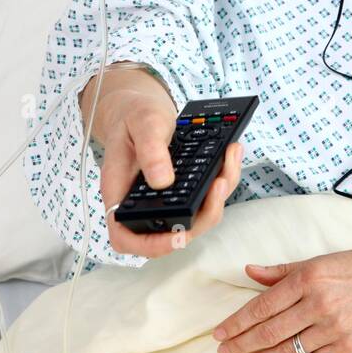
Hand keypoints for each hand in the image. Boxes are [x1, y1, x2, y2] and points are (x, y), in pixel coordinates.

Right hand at [95, 85, 243, 258]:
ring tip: (230, 159)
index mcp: (121, 193)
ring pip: (196, 214)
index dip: (151, 246)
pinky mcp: (184, 188)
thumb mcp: (142, 123)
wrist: (139, 106)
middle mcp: (144, 202)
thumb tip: (164, 182)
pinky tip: (230, 154)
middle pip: (172, 231)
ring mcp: (165, 198)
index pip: (126, 237)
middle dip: (203, 214)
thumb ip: (150, 150)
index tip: (179, 235)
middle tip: (219, 184)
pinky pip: (205, 195)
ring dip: (219, 194)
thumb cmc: (134, 116)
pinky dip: (222, 178)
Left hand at [211, 246, 351, 352]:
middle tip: (223, 352)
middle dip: (241, 344)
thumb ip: (282, 270)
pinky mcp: (346, 346)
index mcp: (308, 277)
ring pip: (287, 352)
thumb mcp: (319, 260)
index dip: (237, 322)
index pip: (262, 306)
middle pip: (269, 332)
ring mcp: (333, 328)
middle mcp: (319, 303)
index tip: (220, 332)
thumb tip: (250, 271)